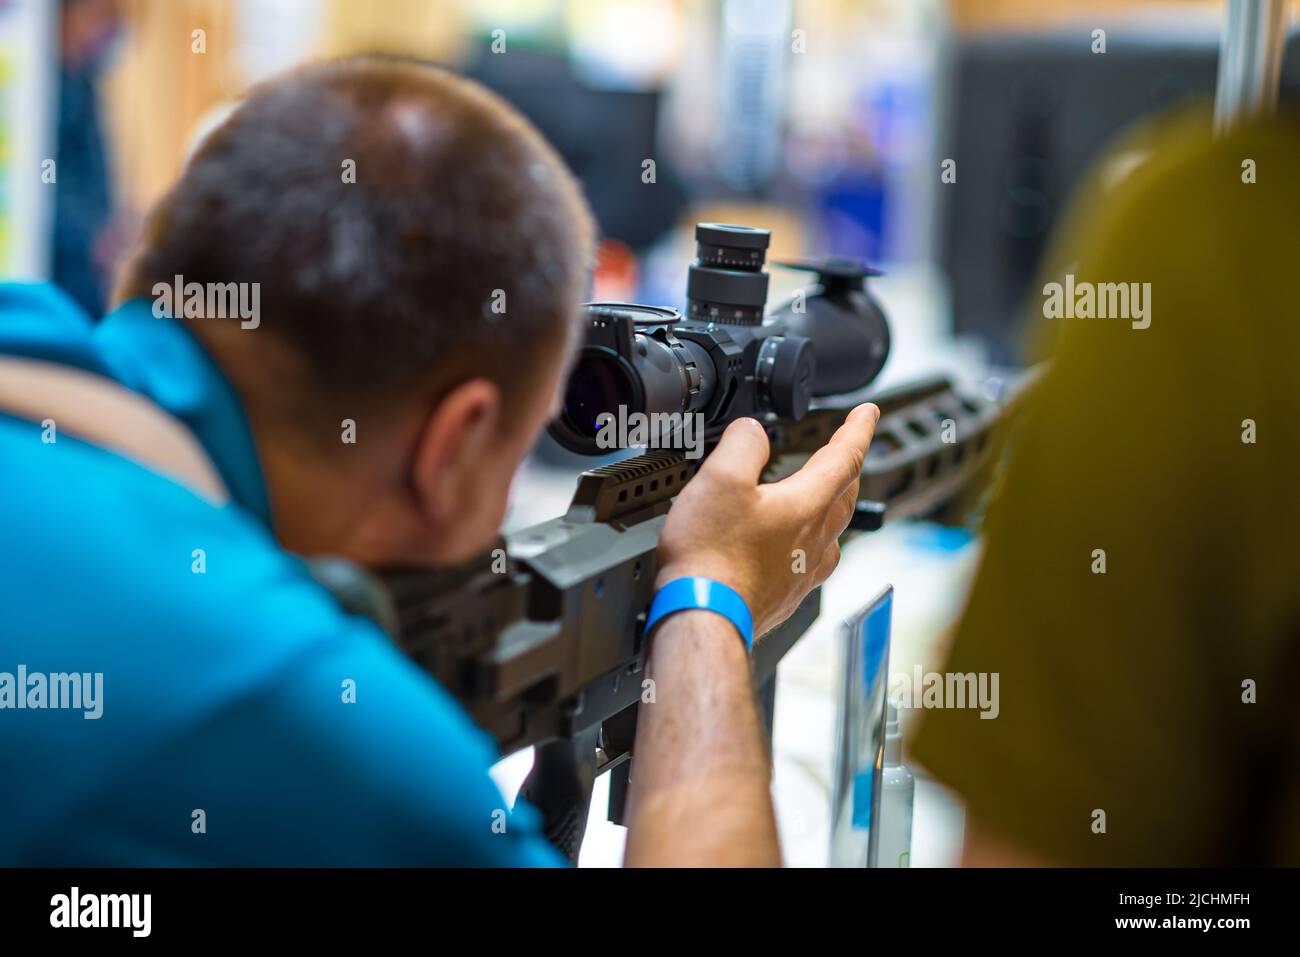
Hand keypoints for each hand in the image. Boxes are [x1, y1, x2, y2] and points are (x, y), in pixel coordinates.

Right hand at [655, 403, 879, 638]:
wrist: (702, 618)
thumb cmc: (711, 557)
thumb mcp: (720, 478)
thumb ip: (743, 442)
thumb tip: (752, 431)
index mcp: (808, 505)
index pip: (845, 457)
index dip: (859, 428)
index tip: (868, 413)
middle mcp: (815, 540)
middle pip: (845, 494)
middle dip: (848, 465)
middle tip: (846, 448)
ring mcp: (803, 571)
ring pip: (833, 530)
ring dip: (834, 504)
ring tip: (825, 494)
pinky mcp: (786, 594)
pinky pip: (812, 559)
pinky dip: (810, 540)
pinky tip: (792, 545)